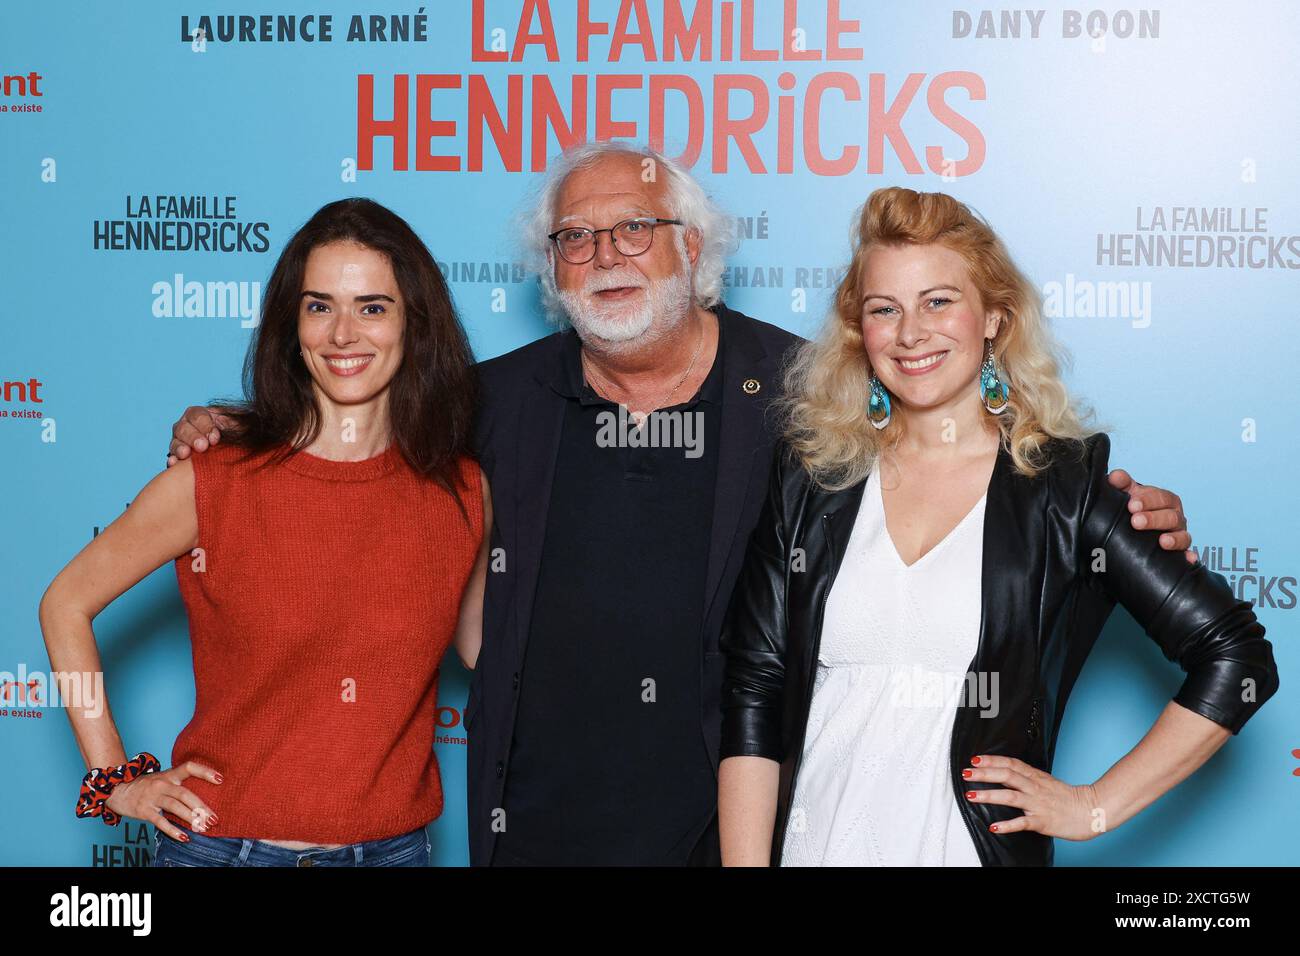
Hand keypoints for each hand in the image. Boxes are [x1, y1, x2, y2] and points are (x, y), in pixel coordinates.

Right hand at [103, 760, 221, 839]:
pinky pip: (160, 821)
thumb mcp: (163, 779)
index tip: (220, 779)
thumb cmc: (147, 786)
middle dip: (201, 807)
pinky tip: (185, 837)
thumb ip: (179, 784)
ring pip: (175, 806)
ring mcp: (152, 797)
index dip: (205, 772)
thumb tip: (204, 795)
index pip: (189, 767)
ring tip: (203, 828)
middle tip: (214, 818)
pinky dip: (173, 830)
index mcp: (169, 774)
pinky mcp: (144, 810)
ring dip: (191, 818)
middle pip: (185, 794)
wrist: (117, 790)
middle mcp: (162, 784)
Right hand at [167, 406, 232, 467]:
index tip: (215, 438)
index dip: (205, 426)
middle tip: (202, 447)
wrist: (231, 451)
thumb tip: (222, 422)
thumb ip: (231, 423)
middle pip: (183, 428)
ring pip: (175, 442)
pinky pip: (172, 457)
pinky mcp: (177, 456)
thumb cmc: (234, 433)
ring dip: (180, 448)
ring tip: (185, 454)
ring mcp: (179, 441)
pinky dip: (173, 460)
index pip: (197, 416)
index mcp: (199, 414)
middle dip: (193, 437)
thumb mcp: (236, 425)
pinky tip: (174, 463)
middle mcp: (185, 425)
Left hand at [963, 754, 1102, 841]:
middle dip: (985, 774)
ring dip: (990, 796)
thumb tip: (1006, 771)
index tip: (974, 759)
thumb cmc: (1066, 797)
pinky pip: (1022, 823)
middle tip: (966, 773)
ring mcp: (1038, 804)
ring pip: (1011, 796)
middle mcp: (1034, 787)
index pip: (1010, 764)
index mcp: (1035, 776)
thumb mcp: (1045, 780)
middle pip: (1007, 776)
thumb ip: (1026, 776)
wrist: (1091, 810)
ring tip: (972, 796)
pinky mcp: (1042, 821)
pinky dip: (1007, 825)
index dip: (992, 760)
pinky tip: (994, 827)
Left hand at [1107, 469, 1197, 563]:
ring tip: (1162, 542)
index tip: (1131, 504)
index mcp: (1165, 500)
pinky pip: (1187, 553)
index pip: (1160, 497)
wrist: (1137, 525)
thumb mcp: (1128, 493)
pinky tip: (1188, 559)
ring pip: (1182, 535)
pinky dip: (1189, 556)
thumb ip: (1122, 483)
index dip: (1147, 500)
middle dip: (1154, 519)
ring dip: (1174, 538)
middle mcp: (1175, 516)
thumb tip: (1115, 476)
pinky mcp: (1180, 550)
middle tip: (1136, 522)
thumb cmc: (1134, 506)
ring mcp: (1179, 534)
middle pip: (1171, 516)